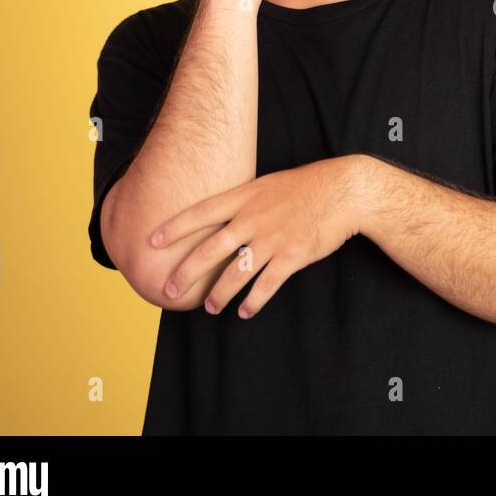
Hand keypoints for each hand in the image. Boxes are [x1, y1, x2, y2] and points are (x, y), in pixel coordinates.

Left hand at [150, 155, 373, 318]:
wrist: (344, 192)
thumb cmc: (307, 186)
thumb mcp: (268, 184)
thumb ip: (244, 201)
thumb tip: (221, 216)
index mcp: (245, 197)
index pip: (201, 212)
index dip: (174, 227)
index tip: (151, 240)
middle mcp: (254, 218)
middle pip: (210, 250)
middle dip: (185, 272)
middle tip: (168, 289)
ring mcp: (273, 238)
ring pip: (236, 274)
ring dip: (219, 295)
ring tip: (210, 308)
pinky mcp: (292, 256)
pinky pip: (266, 285)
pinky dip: (253, 301)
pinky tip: (244, 311)